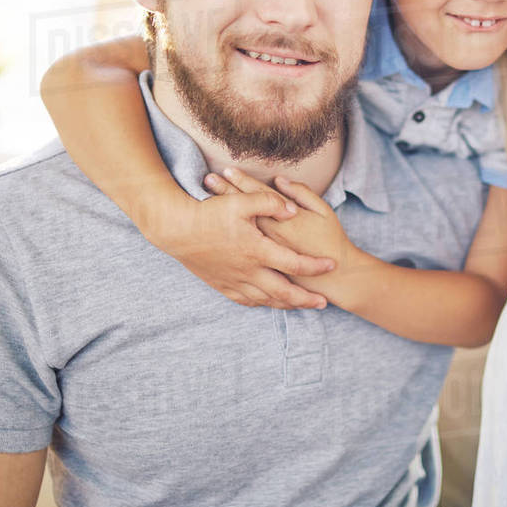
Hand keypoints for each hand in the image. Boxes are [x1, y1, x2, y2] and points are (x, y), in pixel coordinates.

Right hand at [144, 175, 331, 309]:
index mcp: (257, 250)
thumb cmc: (208, 212)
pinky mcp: (221, 284)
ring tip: (301, 304)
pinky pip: (245, 300)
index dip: (315, 266)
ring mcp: (233, 280)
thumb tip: (292, 209)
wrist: (175, 229)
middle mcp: (248, 271)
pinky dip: (261, 303)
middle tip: (323, 303)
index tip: (331, 265)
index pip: (294, 263)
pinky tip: (267, 301)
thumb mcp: (241, 201)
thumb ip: (270, 202)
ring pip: (265, 300)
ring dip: (285, 304)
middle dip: (305, 299)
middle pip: (283, 293)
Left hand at [210, 169, 357, 268]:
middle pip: (243, 210)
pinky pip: (241, 248)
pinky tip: (217, 230)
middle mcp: (270, 237)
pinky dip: (228, 239)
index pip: (257, 195)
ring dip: (222, 214)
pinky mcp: (264, 267)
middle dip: (224, 193)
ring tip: (206, 200)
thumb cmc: (330, 241)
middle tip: (207, 180)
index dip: (242, 181)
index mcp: (285, 221)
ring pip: (237, 229)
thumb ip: (302, 194)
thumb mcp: (324, 212)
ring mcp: (264, 255)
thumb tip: (281, 180)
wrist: (335, 278)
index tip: (226, 169)